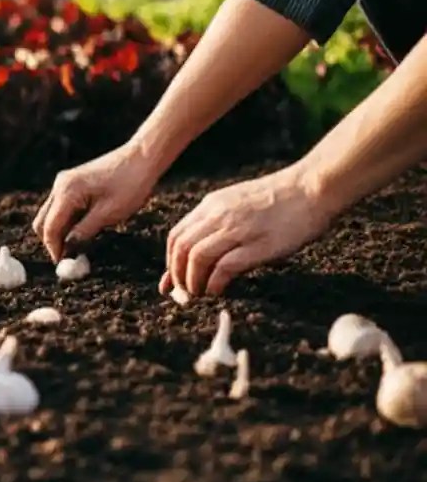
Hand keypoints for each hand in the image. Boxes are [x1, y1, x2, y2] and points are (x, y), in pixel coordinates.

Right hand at [32, 141, 161, 261]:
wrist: (142, 158)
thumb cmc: (129, 184)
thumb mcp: (108, 214)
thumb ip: (83, 233)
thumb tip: (68, 252)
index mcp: (67, 192)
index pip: (49, 228)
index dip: (54, 249)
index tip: (64, 266)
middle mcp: (60, 186)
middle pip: (43, 222)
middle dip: (53, 242)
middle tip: (69, 259)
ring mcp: (65, 182)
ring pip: (51, 215)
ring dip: (60, 232)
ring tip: (79, 247)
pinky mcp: (73, 183)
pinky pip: (61, 207)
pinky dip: (67, 222)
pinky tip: (84, 230)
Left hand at [161, 165, 335, 297]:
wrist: (312, 187)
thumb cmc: (279, 200)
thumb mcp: (237, 202)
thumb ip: (217, 222)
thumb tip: (200, 251)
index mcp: (211, 205)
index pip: (176, 236)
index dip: (170, 262)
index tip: (172, 281)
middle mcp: (219, 215)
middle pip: (181, 249)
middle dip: (177, 275)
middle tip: (185, 293)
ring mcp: (239, 229)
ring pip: (197, 258)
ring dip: (193, 282)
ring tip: (201, 294)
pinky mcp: (259, 244)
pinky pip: (225, 267)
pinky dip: (215, 283)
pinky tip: (218, 291)